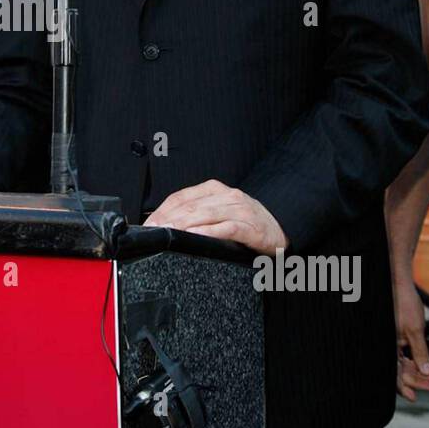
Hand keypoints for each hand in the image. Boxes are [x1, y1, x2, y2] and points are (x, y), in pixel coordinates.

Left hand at [145, 179, 287, 253]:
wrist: (281, 229)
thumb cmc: (246, 223)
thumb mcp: (219, 213)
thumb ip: (196, 215)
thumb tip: (166, 225)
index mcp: (215, 190)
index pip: (181, 197)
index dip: (161, 210)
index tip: (147, 224)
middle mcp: (226, 196)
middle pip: (189, 206)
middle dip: (167, 219)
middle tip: (152, 231)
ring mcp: (239, 210)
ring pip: (205, 215)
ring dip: (182, 225)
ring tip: (167, 233)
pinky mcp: (250, 226)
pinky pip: (225, 228)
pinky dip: (208, 232)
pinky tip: (194, 237)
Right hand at [393, 274, 428, 401]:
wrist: (396, 282)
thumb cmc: (403, 303)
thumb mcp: (416, 330)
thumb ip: (421, 353)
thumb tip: (428, 373)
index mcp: (386, 345)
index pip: (393, 374)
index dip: (405, 386)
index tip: (415, 396)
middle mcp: (384, 344)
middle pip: (396, 370)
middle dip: (413, 379)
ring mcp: (387, 339)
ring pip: (398, 362)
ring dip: (413, 370)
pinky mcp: (391, 334)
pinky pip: (398, 352)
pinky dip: (410, 359)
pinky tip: (419, 363)